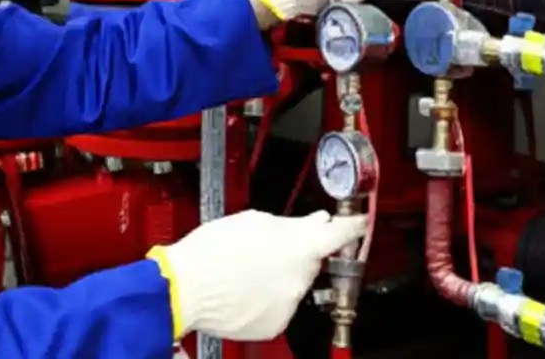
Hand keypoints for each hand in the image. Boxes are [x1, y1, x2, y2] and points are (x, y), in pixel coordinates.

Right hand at [148, 210, 365, 340]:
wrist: (185, 288)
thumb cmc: (211, 251)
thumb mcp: (253, 220)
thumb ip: (290, 224)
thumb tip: (311, 224)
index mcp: (299, 246)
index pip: (341, 234)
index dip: (353, 226)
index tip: (359, 223)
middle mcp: (300, 278)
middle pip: (311, 260)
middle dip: (296, 253)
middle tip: (266, 247)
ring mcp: (288, 304)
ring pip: (293, 284)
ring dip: (278, 276)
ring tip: (246, 269)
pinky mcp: (274, 324)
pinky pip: (279, 306)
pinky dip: (267, 298)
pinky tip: (244, 288)